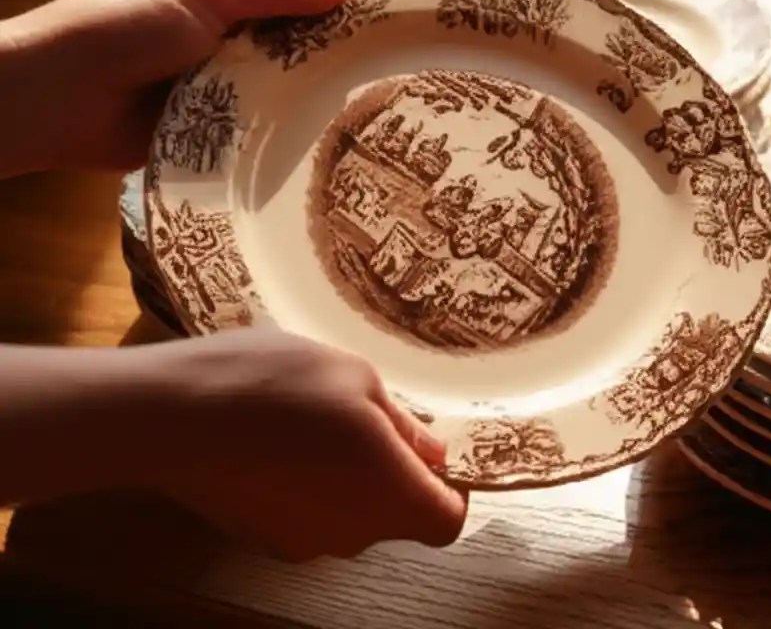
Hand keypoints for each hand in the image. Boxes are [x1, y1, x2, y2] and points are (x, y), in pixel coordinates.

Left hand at [0, 0, 354, 177]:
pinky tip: (322, 139)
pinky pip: (256, 128)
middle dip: (330, 51)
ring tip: (370, 106)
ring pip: (276, 86)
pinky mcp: (210, 128)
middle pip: (289, 40)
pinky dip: (280, 132)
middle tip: (392, 65)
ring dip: (307, 95)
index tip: (389, 11)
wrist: (57, 101)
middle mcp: (220, 35)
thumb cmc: (119, 29)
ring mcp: (215, 82)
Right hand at [149, 328, 467, 561]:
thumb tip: (433, 455)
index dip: (450, 490)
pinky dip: (304, 486)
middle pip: (396, 518)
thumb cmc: (278, 385)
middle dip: (393, 475)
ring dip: (346, 478)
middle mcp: (354, 534)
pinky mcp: (260, 538)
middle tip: (367, 418)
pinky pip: (304, 515)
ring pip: (348, 516)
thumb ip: (405, 426)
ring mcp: (303, 542)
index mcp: (392, 496)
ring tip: (313, 420)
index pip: (447, 520)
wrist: (169, 416)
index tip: (434, 454)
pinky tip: (275, 440)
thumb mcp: (357, 379)